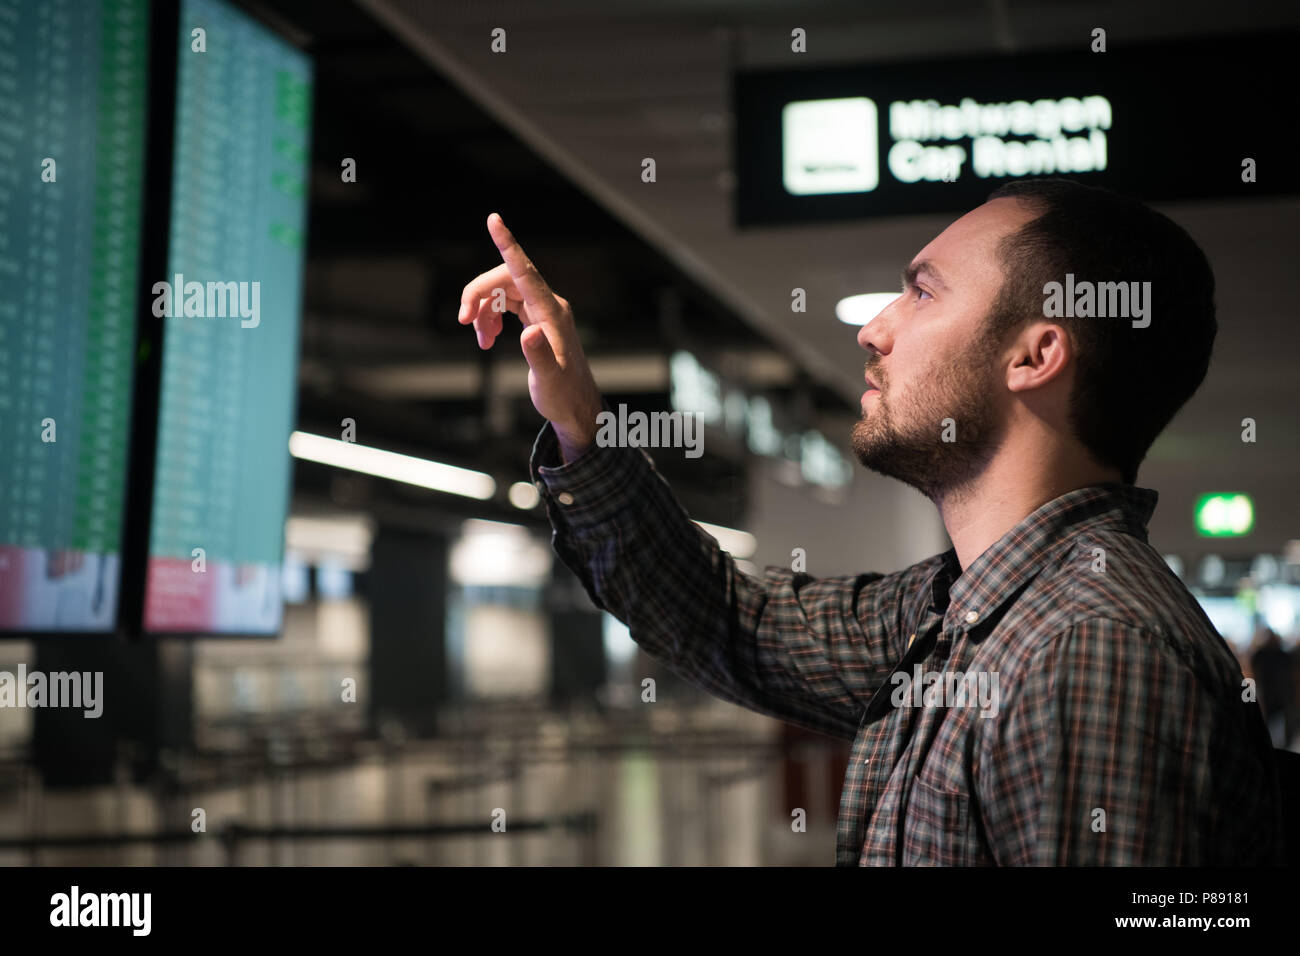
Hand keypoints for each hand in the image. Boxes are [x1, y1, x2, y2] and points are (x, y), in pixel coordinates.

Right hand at [458, 213, 602, 459]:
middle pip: (505, 280)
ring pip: (503, 293)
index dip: (508, 245)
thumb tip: (526, 333)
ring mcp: (543, 312)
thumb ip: (539, 355)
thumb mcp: (548, 379)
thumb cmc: (563, 394)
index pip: (525, 271)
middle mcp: (549, 305)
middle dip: (479, 295)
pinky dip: (491, 318)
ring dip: (483, 311)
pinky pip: (507, 306)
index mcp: (552, 312)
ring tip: (480, 340)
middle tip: (462, 321)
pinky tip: (487, 338)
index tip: (494, 219)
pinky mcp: (537, 320)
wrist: (575, 407)